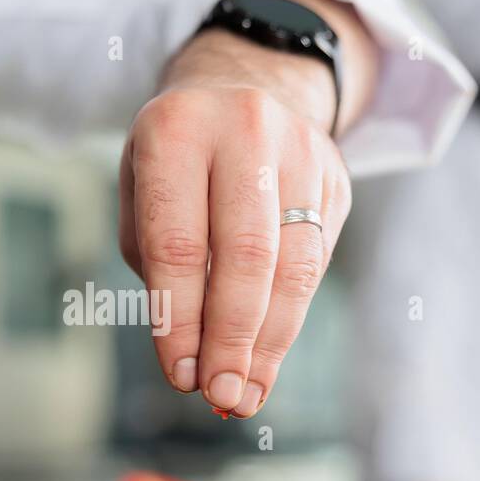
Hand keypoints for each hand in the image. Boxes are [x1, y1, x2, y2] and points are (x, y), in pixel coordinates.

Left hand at [119, 0, 373, 416]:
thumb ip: (160, 268)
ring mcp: (301, 149)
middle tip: (220, 396)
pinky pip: (316, 261)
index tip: (180, 377)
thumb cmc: (174, 162)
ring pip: (294, 266)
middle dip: (232, 338)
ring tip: (246, 394)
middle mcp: (244, 130)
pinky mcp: (336, 177)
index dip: (180, 319)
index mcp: (176, 130)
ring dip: (269, 343)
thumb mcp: (142, 195)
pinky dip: (290, 319)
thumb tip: (195, 361)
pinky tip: (267, 359)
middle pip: (245, 256)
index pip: (178, 242)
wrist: (242, 84)